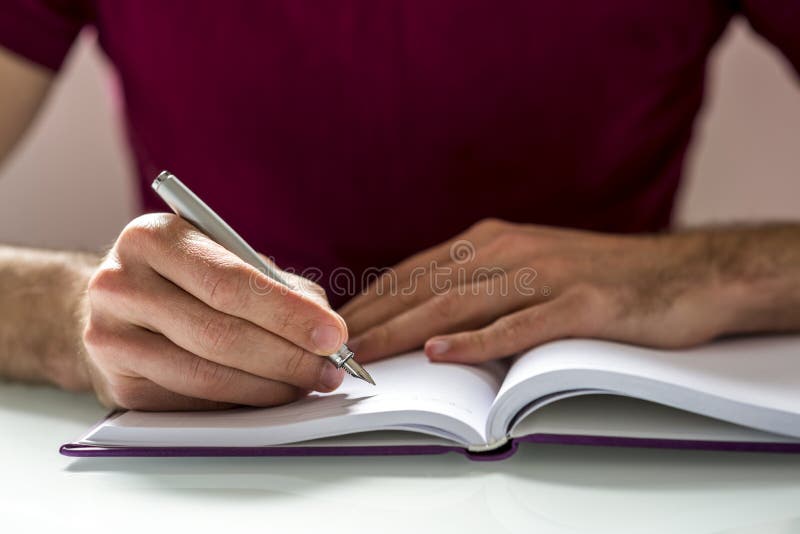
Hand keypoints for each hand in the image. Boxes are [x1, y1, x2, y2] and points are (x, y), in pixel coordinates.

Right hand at [81, 213, 347, 409]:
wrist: (118, 306)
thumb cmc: (186, 278)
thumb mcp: (225, 258)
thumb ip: (276, 287)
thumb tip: (329, 333)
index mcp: (152, 238)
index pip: (230, 283)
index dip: (287, 315)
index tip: (333, 335)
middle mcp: (119, 284)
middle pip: (219, 333)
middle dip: (286, 356)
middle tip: (329, 370)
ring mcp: (109, 338)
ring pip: (205, 375)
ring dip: (267, 387)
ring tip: (305, 384)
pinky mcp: (117, 385)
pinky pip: (191, 403)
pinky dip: (238, 403)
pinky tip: (267, 394)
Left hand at [340, 219, 738, 363]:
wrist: (682, 274)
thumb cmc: (600, 278)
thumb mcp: (531, 270)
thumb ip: (483, 284)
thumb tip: (428, 316)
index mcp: (494, 242)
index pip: (417, 272)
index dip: (373, 300)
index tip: (338, 326)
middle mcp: (512, 251)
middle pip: (427, 287)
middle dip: (375, 317)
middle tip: (333, 345)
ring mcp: (546, 275)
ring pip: (461, 303)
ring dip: (407, 329)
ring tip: (367, 353)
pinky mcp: (580, 304)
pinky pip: (520, 324)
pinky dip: (477, 340)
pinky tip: (441, 353)